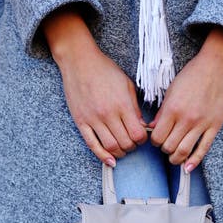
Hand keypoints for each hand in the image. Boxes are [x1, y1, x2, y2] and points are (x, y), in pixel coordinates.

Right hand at [41, 7, 148, 165]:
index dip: (143, 139)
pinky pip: (92, 145)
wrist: (79, 61)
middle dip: (132, 147)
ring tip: (123, 149)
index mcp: (122, 104)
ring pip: (110, 147)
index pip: (138, 134)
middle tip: (133, 143)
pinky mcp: (81, 122)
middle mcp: (108, 114)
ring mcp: (93, 119)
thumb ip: (134, 107)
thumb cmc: (105, 70)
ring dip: (120, 153)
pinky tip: (110, 161)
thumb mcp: (126, 84)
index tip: (142, 137)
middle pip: (125, 143)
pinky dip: (103, 156)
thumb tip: (141, 127)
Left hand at [147, 27, 222, 170]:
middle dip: (164, 149)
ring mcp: (202, 124)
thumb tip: (153, 128)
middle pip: (169, 147)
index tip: (157, 139)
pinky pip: (203, 149)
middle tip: (165, 146)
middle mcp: (186, 119)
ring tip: (174, 157)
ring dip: (176, 159)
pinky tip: (188, 167)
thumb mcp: (172, 90)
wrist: (218, 64)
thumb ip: (162, 111)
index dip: (154, 141)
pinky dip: (194, 161)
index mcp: (173, 109)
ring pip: (184, 152)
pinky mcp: (215, 126)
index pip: (158, 137)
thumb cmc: (194, 74)